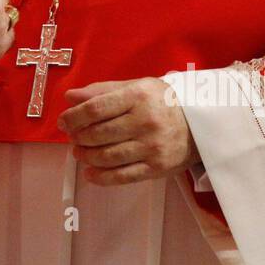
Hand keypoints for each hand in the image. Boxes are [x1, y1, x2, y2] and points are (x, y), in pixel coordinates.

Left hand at [58, 79, 198, 185]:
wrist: (201, 123)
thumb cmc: (162, 101)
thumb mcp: (136, 87)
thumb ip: (102, 91)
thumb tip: (69, 97)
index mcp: (138, 96)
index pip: (96, 108)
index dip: (74, 117)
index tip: (63, 122)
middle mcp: (145, 121)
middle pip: (99, 134)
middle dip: (78, 138)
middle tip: (72, 138)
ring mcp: (152, 146)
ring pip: (108, 156)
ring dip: (87, 157)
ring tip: (79, 153)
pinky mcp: (157, 168)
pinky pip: (123, 176)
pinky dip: (101, 177)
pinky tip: (90, 173)